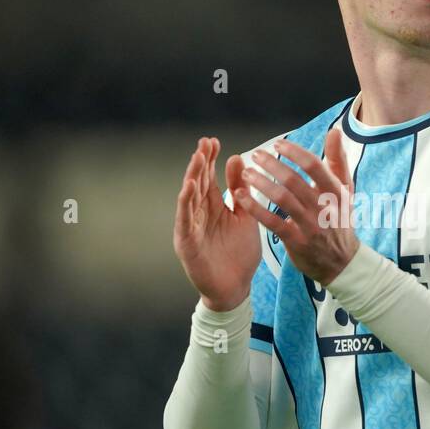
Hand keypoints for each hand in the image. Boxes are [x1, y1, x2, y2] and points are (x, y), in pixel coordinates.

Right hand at [173, 136, 260, 310]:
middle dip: (200, 163)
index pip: (209, 178)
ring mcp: (192, 227)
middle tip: (204, 142)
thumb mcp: (244, 216)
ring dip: (192, 177)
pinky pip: (185, 220)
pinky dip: (186, 203)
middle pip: (198, 183)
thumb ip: (241, 191)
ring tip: (197, 158)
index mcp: (214, 207)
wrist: (235, 288)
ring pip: (189, 198)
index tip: (213, 141)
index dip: (210, 159)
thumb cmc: (239, 254)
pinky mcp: (187, 243)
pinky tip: (189, 187)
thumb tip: (237, 158)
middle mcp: (200, 214)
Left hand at [232, 130, 359, 285]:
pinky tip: (241, 197)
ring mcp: (310, 226)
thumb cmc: (340, 220)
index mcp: (336, 192)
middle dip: (272, 165)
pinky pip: (272, 222)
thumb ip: (338, 160)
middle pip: (294, 180)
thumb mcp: (345, 191)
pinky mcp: (296, 242)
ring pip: (282, 200)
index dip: (294, 152)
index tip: (278, 144)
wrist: (342, 262)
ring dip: (261, 183)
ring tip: (246, 173)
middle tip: (256, 155)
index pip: (314, 165)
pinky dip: (255, 208)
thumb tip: (334, 131)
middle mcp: (323, 208)